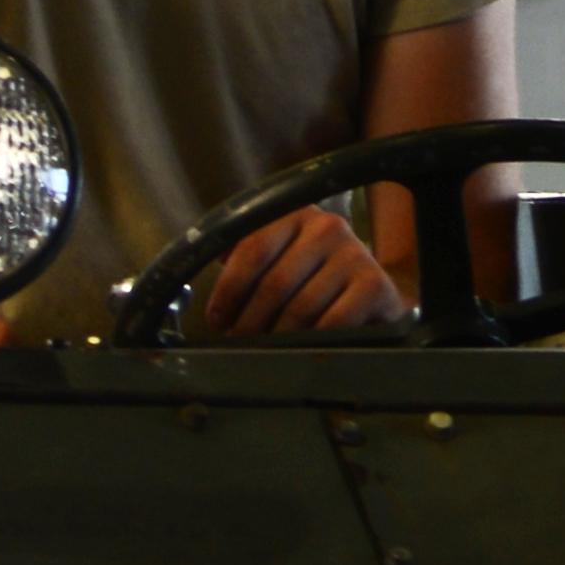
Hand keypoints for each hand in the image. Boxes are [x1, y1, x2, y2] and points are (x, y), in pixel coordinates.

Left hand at [185, 199, 417, 343]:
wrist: (373, 292)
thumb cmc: (313, 277)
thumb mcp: (280, 256)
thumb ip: (241, 256)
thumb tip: (191, 275)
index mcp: (295, 214)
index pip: (251, 249)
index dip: (228, 290)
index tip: (217, 319)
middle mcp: (327, 227)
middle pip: (273, 283)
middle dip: (248, 321)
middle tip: (238, 343)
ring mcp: (354, 255)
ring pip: (299, 308)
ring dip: (275, 337)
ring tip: (264, 350)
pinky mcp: (373, 286)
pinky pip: (331, 323)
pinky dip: (310, 342)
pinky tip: (301, 349)